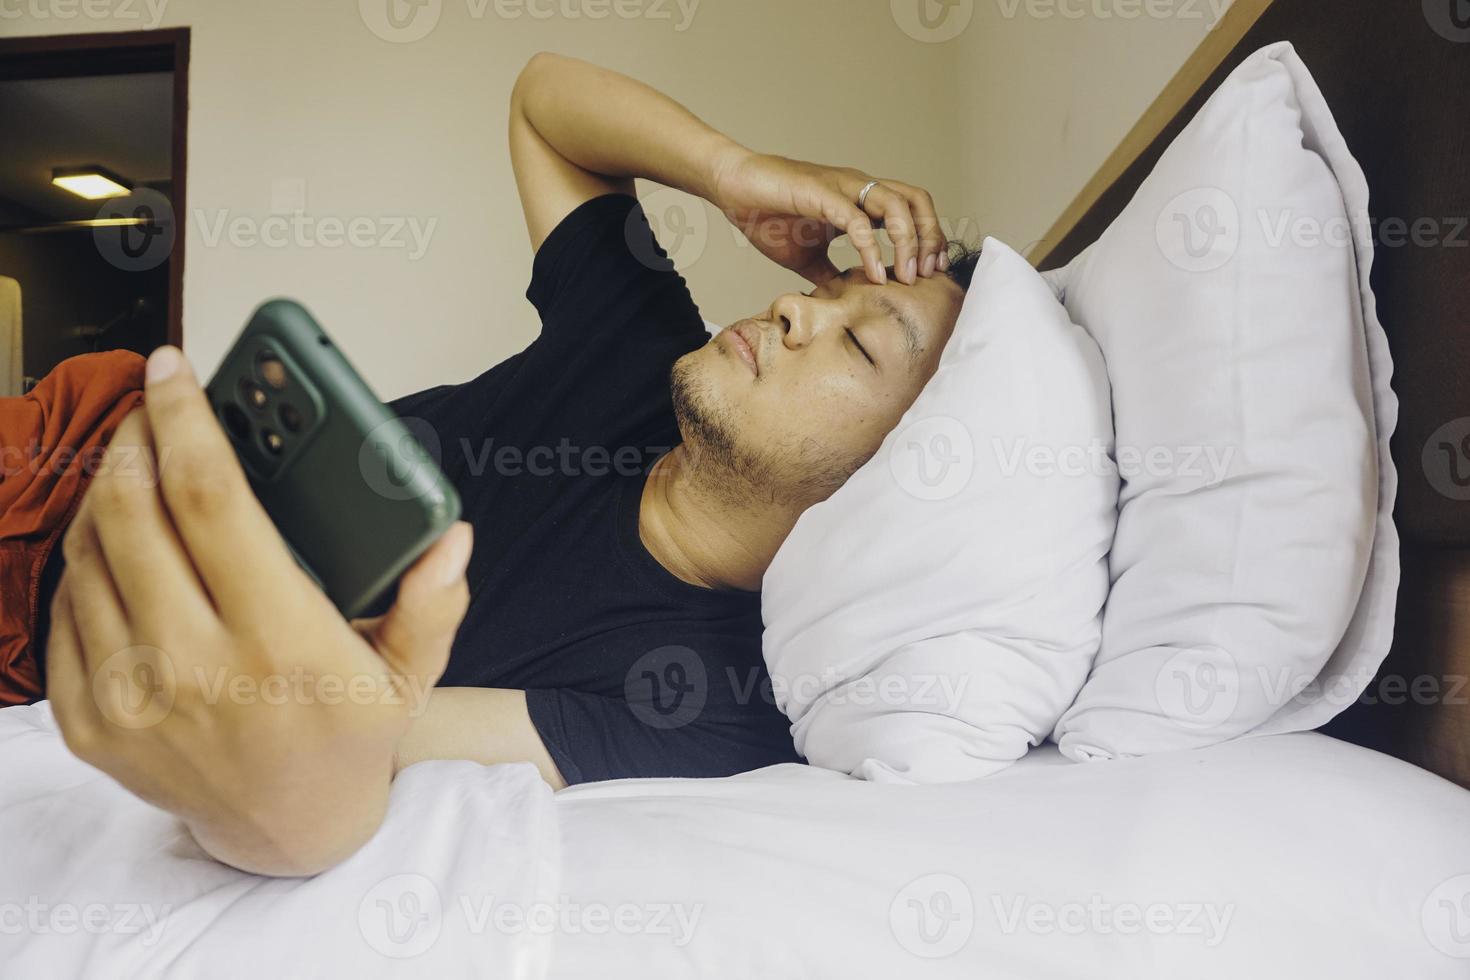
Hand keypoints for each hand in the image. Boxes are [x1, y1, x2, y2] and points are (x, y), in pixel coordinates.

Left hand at [45, 345, 472, 875]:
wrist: (285, 835)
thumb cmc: (346, 741)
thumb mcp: (410, 675)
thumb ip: (432, 604)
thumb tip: (448, 539)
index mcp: (281, 644)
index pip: (213, 500)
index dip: (188, 419)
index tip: (176, 373)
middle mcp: (196, 668)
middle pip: (133, 511)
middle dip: (135, 438)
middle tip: (151, 409)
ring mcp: (132, 698)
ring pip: (89, 553)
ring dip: (106, 491)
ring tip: (138, 465)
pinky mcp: (92, 721)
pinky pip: (66, 609)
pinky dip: (85, 559)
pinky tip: (120, 541)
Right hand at [710, 151, 948, 285]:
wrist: (732, 189)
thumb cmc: (765, 215)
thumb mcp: (805, 258)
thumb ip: (829, 275)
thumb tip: (844, 300)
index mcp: (859, 201)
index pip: (911, 211)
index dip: (927, 239)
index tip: (929, 273)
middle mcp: (858, 188)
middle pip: (916, 202)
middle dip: (930, 237)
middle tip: (928, 274)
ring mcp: (842, 188)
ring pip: (896, 205)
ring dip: (908, 243)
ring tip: (907, 276)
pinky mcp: (822, 193)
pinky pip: (858, 220)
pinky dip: (872, 249)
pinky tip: (874, 274)